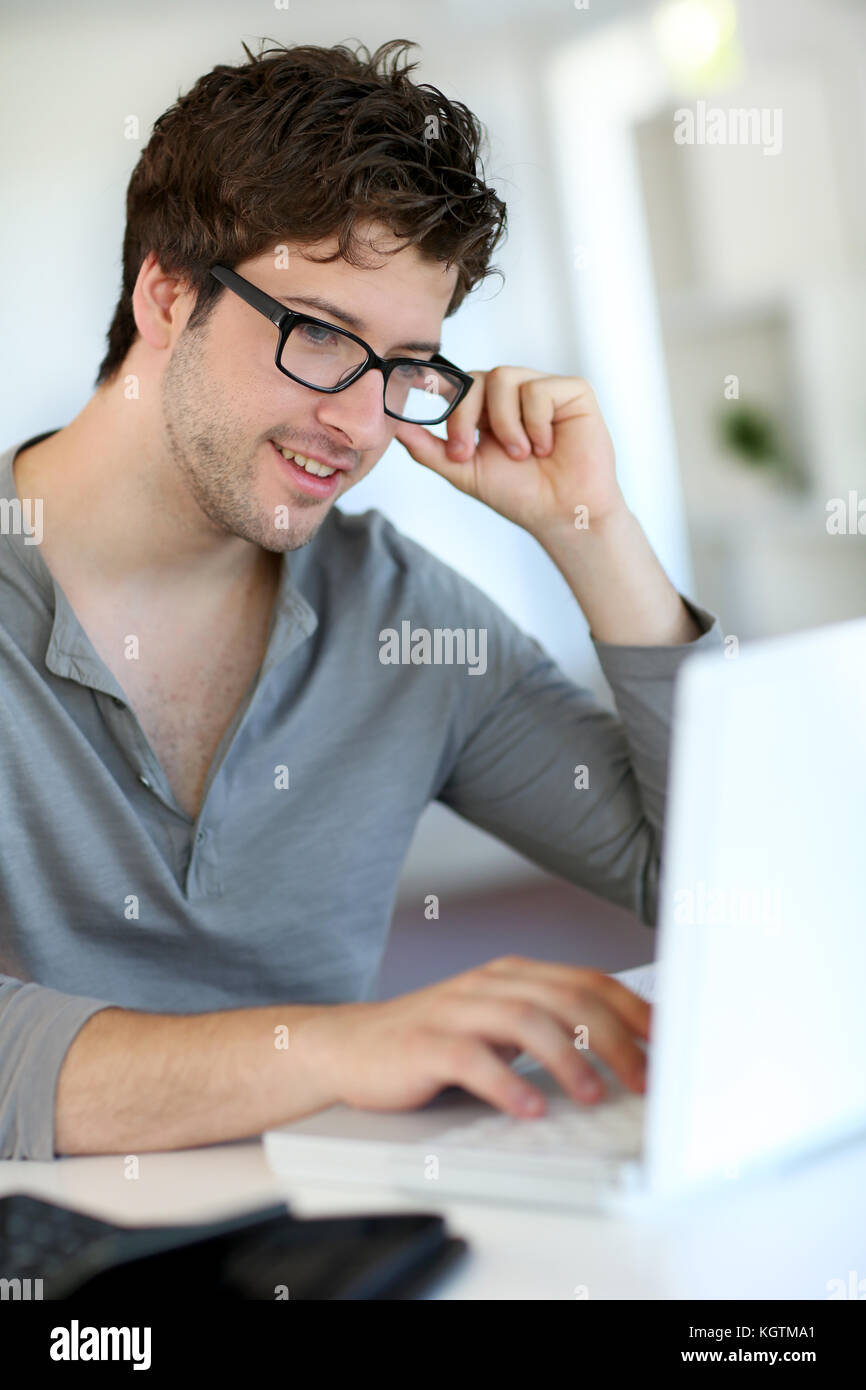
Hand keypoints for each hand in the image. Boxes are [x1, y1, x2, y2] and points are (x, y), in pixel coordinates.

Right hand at [295, 956, 650, 1117]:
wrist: (350, 1048)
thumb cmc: (435, 1042)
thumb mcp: (499, 1028)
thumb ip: (552, 1030)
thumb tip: (628, 1056)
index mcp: (515, 975)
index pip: (588, 981)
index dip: (634, 1010)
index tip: (670, 1045)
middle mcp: (489, 984)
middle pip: (566, 998)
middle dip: (614, 1038)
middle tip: (644, 1080)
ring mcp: (455, 1010)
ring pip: (525, 1019)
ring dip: (567, 1058)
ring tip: (593, 1095)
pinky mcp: (424, 1044)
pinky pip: (471, 1059)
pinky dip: (505, 1083)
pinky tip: (529, 1108)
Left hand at [394, 366, 625, 542]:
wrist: (561, 513)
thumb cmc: (519, 494)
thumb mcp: (464, 471)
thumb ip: (429, 448)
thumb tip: (395, 428)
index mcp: (489, 408)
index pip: (460, 386)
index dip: (448, 405)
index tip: (449, 441)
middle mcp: (515, 392)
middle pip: (477, 379)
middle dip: (465, 418)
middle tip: (470, 454)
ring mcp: (543, 388)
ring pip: (504, 378)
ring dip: (505, 424)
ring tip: (521, 455)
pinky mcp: (573, 391)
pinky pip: (539, 389)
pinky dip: (536, 423)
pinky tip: (547, 446)